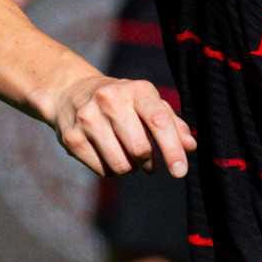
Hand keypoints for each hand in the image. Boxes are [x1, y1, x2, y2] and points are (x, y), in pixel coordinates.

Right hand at [43, 68, 191, 175]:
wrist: (72, 93)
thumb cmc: (123, 102)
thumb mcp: (148, 103)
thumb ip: (172, 124)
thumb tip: (190, 146)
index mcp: (137, 90)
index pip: (158, 121)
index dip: (172, 149)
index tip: (180, 172)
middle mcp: (110, 99)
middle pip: (139, 149)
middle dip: (148, 161)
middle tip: (147, 159)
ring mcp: (88, 118)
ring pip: (121, 165)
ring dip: (130, 168)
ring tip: (127, 155)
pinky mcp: (71, 137)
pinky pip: (102, 171)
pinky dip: (111, 170)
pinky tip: (108, 155)